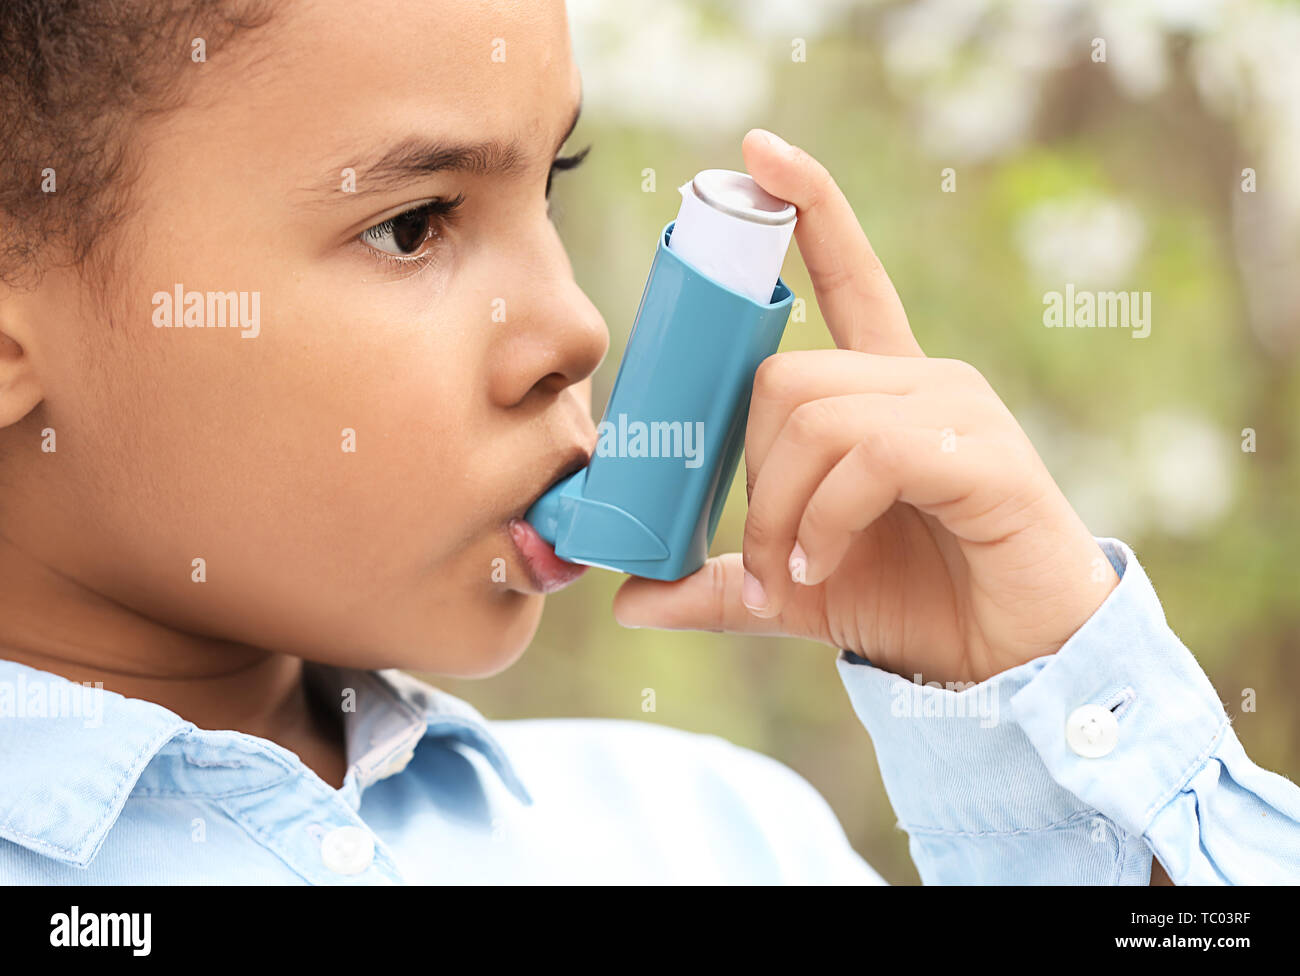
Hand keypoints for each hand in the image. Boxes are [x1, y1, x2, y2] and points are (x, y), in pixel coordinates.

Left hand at [611, 129, 1119, 684]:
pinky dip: (824, 519)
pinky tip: (825, 563)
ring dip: (778, 510)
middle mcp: (920, 379)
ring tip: (793, 569)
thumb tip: (628, 596)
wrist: (1010, 660)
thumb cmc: (916, 602)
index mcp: (880, 391)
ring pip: (814, 415)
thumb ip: (719, 581)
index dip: (809, 206)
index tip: (758, 152)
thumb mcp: (797, 586)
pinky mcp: (981, 453)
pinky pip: (867, 455)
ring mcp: (955, 408)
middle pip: (783, 375)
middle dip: (750, 475)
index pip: (846, 274)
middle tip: (762, 552)